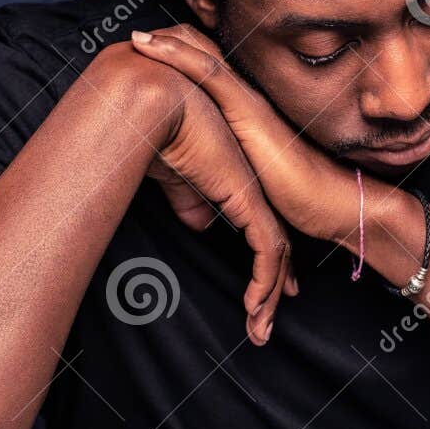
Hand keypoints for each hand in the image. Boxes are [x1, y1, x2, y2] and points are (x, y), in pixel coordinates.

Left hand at [129, 24, 356, 242]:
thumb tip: (203, 196)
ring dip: (168, 45)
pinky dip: (176, 56)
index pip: (214, 77)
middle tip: (139, 36)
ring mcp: (249, 102)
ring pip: (203, 60)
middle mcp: (250, 100)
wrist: (338, 200)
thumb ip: (233, 179)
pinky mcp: (248, 112)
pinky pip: (207, 73)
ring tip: (136, 37)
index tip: (154, 54)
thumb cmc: (306, 196)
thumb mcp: (257, 183)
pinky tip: (150, 47)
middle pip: (206, 60)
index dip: (185, 60)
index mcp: (251, 113)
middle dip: (174, 44)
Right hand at [143, 61, 296, 345]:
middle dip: (273, 286)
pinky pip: (267, 253)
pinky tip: (252, 309)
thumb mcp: (172, 171)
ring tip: (259, 331)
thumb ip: (189, 197)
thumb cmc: (154, 124)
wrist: (157, 97)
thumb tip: (198, 223)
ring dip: (268, 296)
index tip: (260, 292)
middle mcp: (249, 184)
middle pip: (274, 244)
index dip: (264, 260)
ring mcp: (253, 191)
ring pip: (276, 255)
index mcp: (234, 176)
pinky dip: (264, 284)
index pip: (259, 224)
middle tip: (265, 321)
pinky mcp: (248, 198)